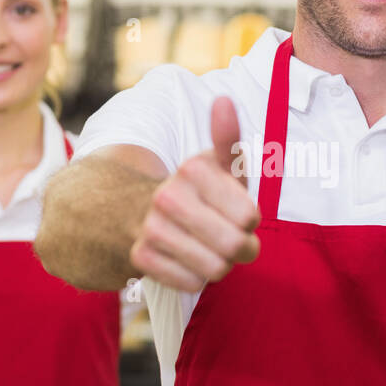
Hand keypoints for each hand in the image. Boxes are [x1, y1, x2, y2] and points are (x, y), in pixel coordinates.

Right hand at [129, 96, 260, 290]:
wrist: (135, 213)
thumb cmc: (196, 192)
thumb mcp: (216, 165)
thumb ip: (227, 139)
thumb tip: (222, 101)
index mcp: (193, 169)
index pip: (250, 216)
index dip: (250, 220)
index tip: (238, 212)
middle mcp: (168, 196)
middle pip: (234, 245)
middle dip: (241, 248)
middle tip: (232, 240)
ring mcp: (151, 228)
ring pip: (215, 269)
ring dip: (220, 265)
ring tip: (209, 249)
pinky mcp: (140, 259)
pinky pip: (192, 283)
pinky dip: (196, 278)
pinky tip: (186, 260)